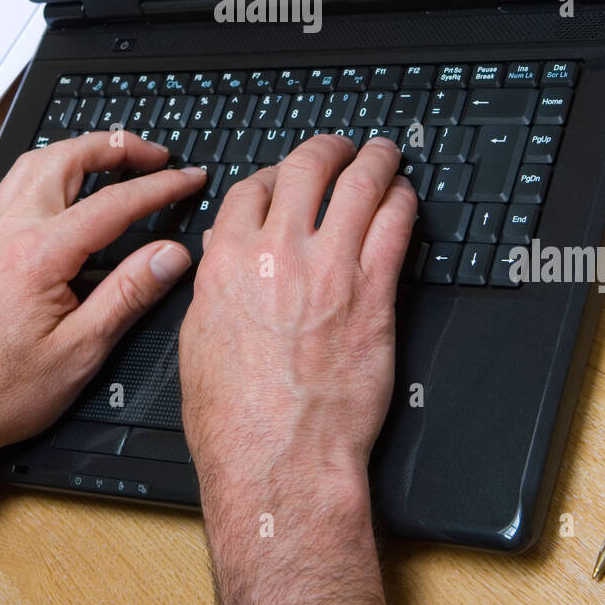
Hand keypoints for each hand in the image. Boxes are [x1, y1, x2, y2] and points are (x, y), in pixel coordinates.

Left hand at [0, 131, 205, 473]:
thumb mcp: (80, 352)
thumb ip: (128, 294)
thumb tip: (171, 254)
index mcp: (38, 255)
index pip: (113, 203)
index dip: (160, 187)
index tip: (190, 179)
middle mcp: (8, 233)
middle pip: (67, 158)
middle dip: (117, 146)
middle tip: (156, 154)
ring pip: (36, 164)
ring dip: (80, 150)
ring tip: (117, 157)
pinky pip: (16, 185)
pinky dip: (51, 169)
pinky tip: (67, 188)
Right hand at [179, 135, 416, 497]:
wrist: (279, 458)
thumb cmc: (234, 418)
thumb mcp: (198, 340)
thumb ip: (215, 288)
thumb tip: (225, 259)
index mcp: (226, 261)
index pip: (251, 188)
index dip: (272, 173)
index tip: (284, 175)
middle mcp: (277, 253)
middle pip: (306, 169)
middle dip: (327, 148)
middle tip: (342, 146)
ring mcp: (329, 268)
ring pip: (358, 186)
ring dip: (375, 160)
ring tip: (384, 153)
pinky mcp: (373, 293)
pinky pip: (394, 227)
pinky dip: (402, 202)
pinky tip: (405, 197)